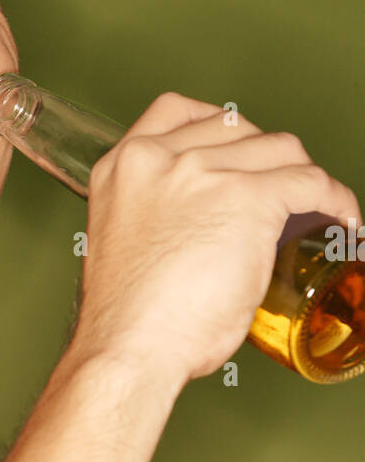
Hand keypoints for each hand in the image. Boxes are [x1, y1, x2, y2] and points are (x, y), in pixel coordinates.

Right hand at [73, 91, 361, 384]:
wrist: (130, 350)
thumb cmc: (127, 322)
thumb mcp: (120, 244)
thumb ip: (149, 218)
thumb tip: (190, 229)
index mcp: (122, 168)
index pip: (175, 111)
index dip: (217, 130)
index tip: (236, 154)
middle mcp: (158, 159)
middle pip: (235, 128)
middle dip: (264, 157)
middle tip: (280, 192)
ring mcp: (203, 174)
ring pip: (278, 149)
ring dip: (302, 176)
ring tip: (314, 207)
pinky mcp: (247, 198)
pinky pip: (309, 182)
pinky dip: (334, 198)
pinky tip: (340, 217)